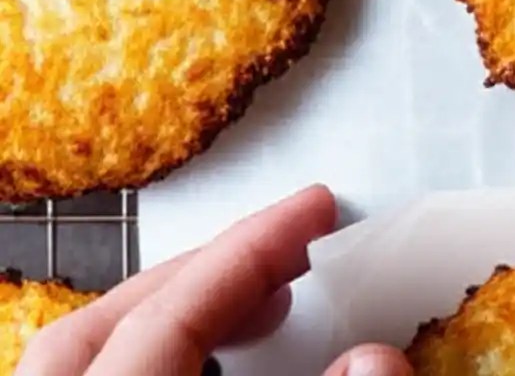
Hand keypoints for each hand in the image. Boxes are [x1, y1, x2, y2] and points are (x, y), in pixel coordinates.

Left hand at [17, 185, 410, 375]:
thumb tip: (378, 360)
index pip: (174, 315)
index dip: (250, 250)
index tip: (315, 209)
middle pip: (100, 325)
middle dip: (203, 271)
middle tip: (291, 252)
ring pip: (80, 362)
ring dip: (175, 314)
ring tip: (258, 307)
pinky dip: (149, 361)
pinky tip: (208, 368)